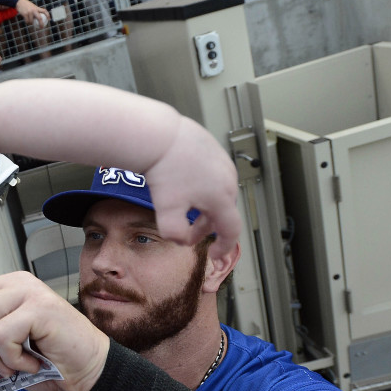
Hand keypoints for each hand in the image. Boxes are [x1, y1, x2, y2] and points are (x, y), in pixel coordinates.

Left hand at [0, 267, 110, 390]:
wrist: (91, 371)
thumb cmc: (47, 360)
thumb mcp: (3, 345)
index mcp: (0, 287)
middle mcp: (11, 282)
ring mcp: (26, 291)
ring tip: (10, 363)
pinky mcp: (40, 307)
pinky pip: (1, 333)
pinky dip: (11, 359)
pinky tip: (30, 363)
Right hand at [14, 0, 49, 27]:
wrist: (19, 2)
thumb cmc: (26, 4)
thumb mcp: (32, 6)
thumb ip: (35, 10)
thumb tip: (38, 17)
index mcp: (37, 8)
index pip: (44, 11)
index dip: (48, 15)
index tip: (49, 19)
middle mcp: (34, 10)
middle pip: (39, 18)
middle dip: (41, 23)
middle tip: (42, 27)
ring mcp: (29, 12)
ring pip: (31, 21)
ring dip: (31, 23)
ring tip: (30, 22)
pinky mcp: (25, 14)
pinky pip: (27, 21)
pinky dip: (27, 22)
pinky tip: (27, 21)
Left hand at [142, 116, 240, 256]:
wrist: (159, 136)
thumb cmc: (164, 170)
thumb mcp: (167, 210)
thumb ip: (175, 232)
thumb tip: (181, 240)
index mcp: (222, 197)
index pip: (231, 230)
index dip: (225, 246)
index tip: (215, 254)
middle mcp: (228, 179)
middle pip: (224, 212)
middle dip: (207, 227)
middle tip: (188, 234)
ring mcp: (223, 162)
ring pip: (219, 193)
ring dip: (204, 207)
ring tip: (183, 208)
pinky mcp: (214, 150)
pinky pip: (213, 175)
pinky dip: (202, 188)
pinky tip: (182, 185)